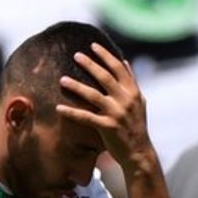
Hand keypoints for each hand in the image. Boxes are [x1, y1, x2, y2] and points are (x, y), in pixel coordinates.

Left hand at [56, 43, 153, 169]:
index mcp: (133, 92)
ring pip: (93, 95)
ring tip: (62, 80)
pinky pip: (86, 117)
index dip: (106, 55)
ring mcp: (117, 113)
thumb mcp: (139, 102)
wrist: (138, 152)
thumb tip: (124, 61)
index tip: (93, 45)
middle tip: (75, 55)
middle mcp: (126, 100)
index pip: (119, 68)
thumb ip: (131, 82)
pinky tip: (58, 108)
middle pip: (105, 77)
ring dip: (76, 86)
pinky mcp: (108, 127)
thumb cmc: (135, 127)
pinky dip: (71, 113)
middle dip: (90, 64)